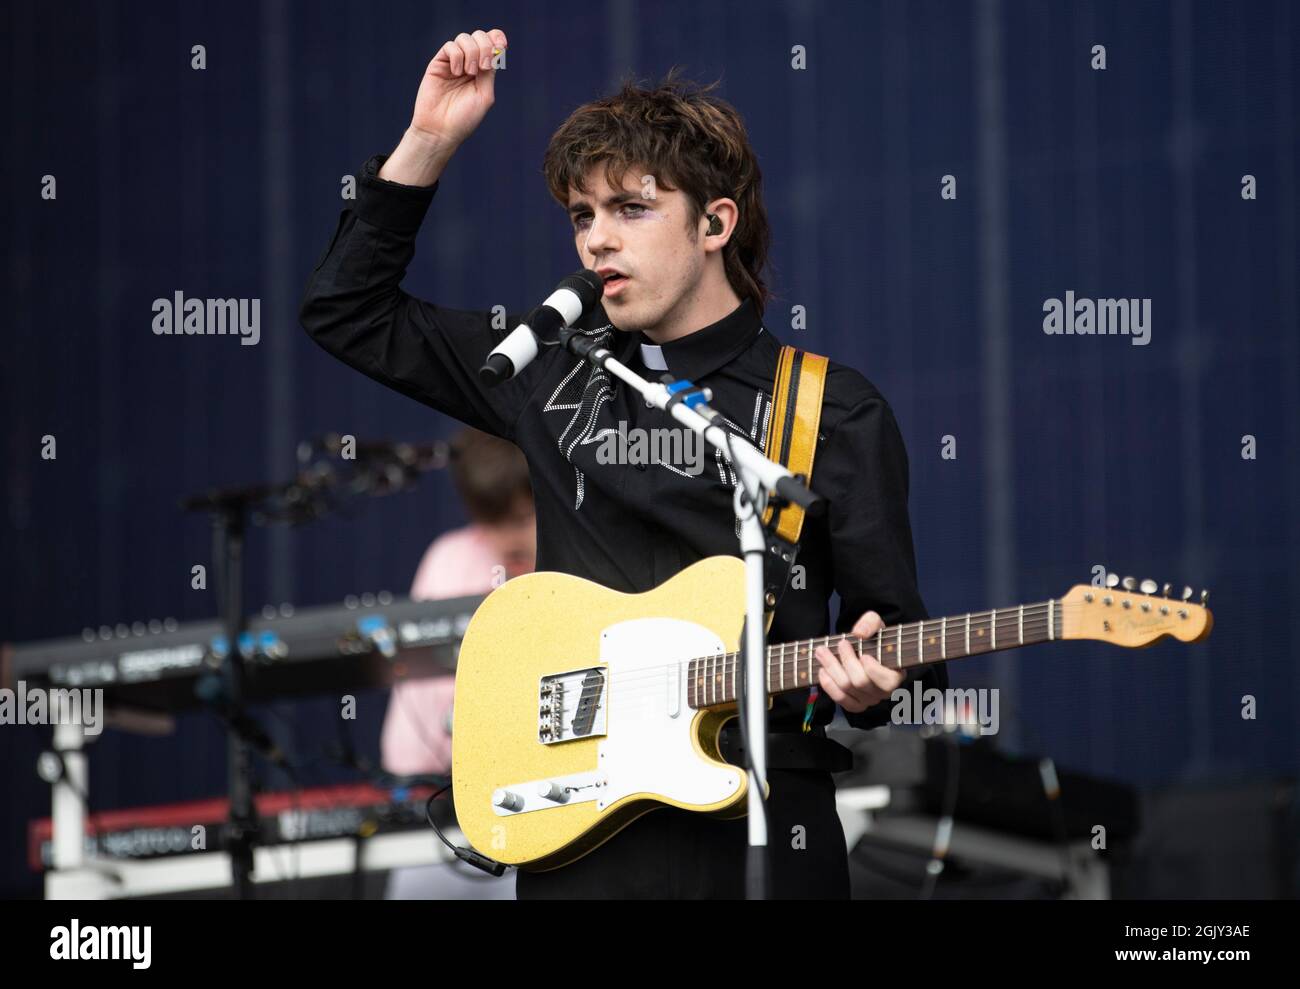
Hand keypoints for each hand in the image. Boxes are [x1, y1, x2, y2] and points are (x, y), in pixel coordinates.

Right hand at [410, 27, 507, 148]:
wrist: (441, 129)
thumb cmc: (464, 118)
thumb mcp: (484, 95)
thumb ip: (489, 73)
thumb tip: (493, 50)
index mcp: (483, 71)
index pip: (491, 44)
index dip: (497, 38)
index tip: (502, 46)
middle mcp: (468, 64)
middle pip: (480, 36)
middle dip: (485, 47)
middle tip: (483, 67)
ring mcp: (453, 63)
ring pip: (464, 38)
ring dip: (472, 53)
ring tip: (469, 72)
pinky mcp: (438, 64)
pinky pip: (450, 46)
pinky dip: (457, 56)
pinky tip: (456, 72)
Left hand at [814, 610, 905, 713]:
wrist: (864, 649)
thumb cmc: (873, 637)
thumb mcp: (875, 623)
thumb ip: (870, 623)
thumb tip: (859, 633)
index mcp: (895, 674)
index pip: (888, 681)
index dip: (873, 670)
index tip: (864, 655)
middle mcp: (883, 691)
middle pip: (861, 682)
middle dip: (847, 661)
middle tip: (840, 643)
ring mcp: (869, 700)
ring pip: (847, 688)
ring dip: (831, 668)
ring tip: (822, 652)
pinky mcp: (855, 704)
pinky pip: (841, 699)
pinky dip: (829, 685)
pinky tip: (822, 670)